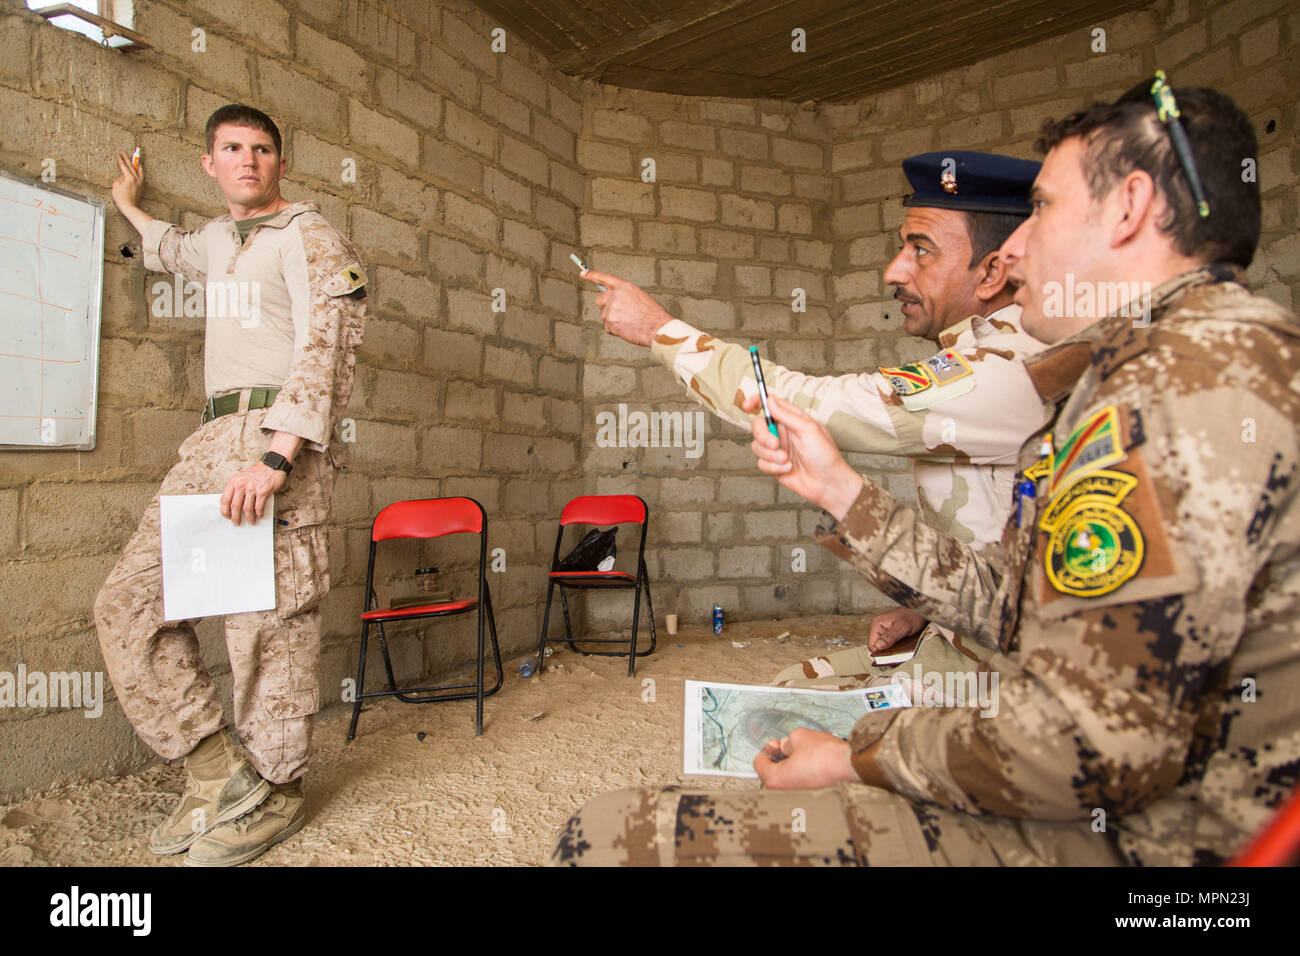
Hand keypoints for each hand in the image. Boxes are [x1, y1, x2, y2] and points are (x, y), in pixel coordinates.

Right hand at [111, 151, 143, 213]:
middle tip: (124, 153)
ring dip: (136, 163)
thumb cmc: (122, 198)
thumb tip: (123, 177)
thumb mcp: (116, 186)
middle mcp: (136, 179)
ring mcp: (140, 182)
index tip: (118, 155)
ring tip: (136, 158)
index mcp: (129, 178)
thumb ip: (119, 179)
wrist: (130, 207)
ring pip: (139, 170)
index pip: (124, 166)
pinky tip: (139, 169)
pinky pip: (141, 175)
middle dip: (127, 159)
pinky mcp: (141, 186)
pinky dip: (140, 170)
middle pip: (131, 166)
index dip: (120, 160)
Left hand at [219, 462, 286, 525]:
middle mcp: (241, 485)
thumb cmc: (258, 472)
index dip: (225, 511)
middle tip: (237, 523)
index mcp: (234, 481)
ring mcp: (252, 488)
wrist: (272, 465)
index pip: (224, 499)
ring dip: (249, 518)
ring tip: (251, 521)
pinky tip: (260, 515)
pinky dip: (259, 513)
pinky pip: (259, 507)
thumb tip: (233, 505)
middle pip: (235, 506)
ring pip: (247, 508)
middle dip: (235, 517)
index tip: (227, 516)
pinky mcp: (263, 491)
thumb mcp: (242, 478)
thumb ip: (236, 489)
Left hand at [581, 269, 674, 346]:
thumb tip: (613, 300)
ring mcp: (611, 309)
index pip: (605, 278)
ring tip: (629, 322)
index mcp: (625, 287)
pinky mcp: (610, 322)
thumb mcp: (639, 297)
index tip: (583, 274)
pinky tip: (628, 329)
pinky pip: (608, 327)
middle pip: (599, 300)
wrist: (658, 328)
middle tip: (618, 313)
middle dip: (605, 306)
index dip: (592, 276)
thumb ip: (624, 295)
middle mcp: (615, 295)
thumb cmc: (653, 314)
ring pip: (604, 315)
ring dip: (613, 320)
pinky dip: (616, 330)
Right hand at [744, 393, 863, 519]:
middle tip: (774, 444)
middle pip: (758, 426)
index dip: (756, 402)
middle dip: (762, 435)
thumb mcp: (808, 430)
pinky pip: (762, 463)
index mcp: (792, 420)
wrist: (826, 483)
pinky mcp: (774, 465)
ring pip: (757, 446)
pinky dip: (774, 467)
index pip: (771, 405)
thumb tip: (770, 401)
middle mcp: (783, 433)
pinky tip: (788, 468)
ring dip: (771, 455)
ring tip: (787, 459)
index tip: (747, 405)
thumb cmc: (825, 455)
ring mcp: (777, 449)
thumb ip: (787, 415)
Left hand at [754, 728, 858, 788]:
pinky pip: (801, 781)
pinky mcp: (814, 794)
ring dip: (790, 763)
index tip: (772, 744)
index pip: (759, 765)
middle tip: (784, 745)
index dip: (765, 750)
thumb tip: (787, 746)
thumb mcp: (798, 737)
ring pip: (788, 777)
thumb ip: (787, 741)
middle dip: (778, 756)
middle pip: (773, 772)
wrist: (850, 766)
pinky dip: (802, 770)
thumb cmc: (825, 755)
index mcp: (776, 779)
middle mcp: (786, 791)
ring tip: (801, 750)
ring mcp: (800, 795)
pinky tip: (811, 759)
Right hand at [867, 607, 927, 653]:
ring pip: (885, 649)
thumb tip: (877, 647)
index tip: (890, 657)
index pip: (872, 646)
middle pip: (878, 649)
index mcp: (877, 625)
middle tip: (898, 656)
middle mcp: (879, 630)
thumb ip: (890, 637)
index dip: (879, 654)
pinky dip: (897, 651)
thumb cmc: (912, 616)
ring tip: (902, 653)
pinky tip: (903, 651)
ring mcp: (885, 634)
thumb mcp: (902, 627)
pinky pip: (891, 648)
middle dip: (887, 654)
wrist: (921, 612)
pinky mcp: (891, 637)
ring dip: (893, 653)